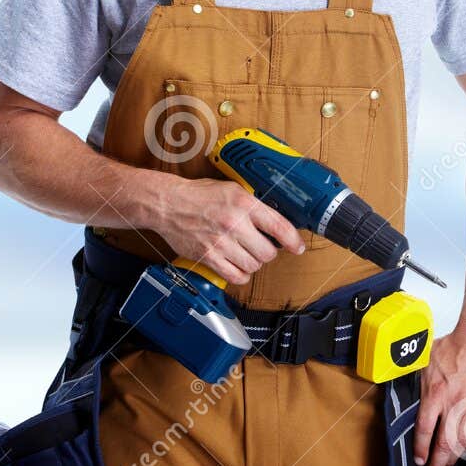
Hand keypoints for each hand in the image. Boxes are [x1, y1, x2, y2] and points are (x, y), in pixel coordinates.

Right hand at [150, 177, 304, 284]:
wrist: (167, 204)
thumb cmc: (198, 195)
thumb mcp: (232, 189)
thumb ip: (253, 205)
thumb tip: (275, 220)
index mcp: (243, 204)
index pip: (279, 227)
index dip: (293, 241)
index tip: (297, 247)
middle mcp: (234, 223)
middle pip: (268, 252)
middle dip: (268, 252)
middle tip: (260, 246)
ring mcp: (221, 242)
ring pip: (253, 266)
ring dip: (252, 262)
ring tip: (244, 253)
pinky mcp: (209, 257)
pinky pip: (236, 276)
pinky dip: (240, 274)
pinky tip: (236, 265)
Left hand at [414, 327, 465, 465]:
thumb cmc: (453, 346)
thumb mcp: (424, 360)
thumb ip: (413, 378)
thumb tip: (399, 386)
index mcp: (435, 395)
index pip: (425, 430)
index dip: (421, 450)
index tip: (419, 462)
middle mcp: (453, 405)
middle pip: (444, 443)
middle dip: (437, 465)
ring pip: (463, 441)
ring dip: (454, 458)